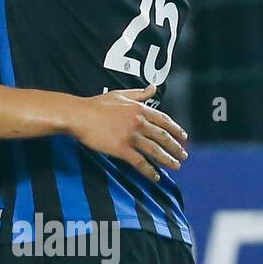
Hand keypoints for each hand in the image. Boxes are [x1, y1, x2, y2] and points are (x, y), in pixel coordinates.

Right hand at [63, 85, 187, 181]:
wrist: (78, 115)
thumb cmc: (96, 104)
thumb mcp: (120, 94)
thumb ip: (139, 93)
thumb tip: (153, 87)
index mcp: (139, 109)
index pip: (164, 121)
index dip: (176, 130)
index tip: (183, 138)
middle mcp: (139, 122)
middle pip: (163, 137)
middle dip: (176, 148)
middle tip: (183, 156)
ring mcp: (131, 136)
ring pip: (155, 150)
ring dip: (168, 159)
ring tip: (176, 166)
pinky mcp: (121, 149)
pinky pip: (140, 162)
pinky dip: (149, 170)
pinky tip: (155, 176)